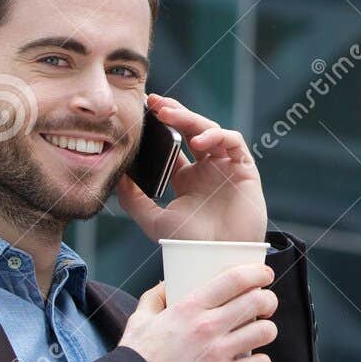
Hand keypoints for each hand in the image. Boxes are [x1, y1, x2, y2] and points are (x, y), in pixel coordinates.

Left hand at [115, 94, 267, 243]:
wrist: (218, 259)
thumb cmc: (190, 245)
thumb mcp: (154, 220)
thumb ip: (133, 199)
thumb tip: (116, 175)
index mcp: (187, 179)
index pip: (174, 144)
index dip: (161, 126)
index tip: (142, 112)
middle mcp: (207, 170)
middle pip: (191, 130)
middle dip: (174, 112)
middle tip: (153, 102)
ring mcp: (227, 168)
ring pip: (211, 130)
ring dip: (191, 119)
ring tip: (169, 115)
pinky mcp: (245, 169)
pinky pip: (233, 142)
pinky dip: (217, 135)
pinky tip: (200, 140)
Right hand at [117, 265, 278, 361]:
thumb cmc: (138, 357)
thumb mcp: (139, 320)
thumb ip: (154, 298)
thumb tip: (166, 284)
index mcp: (189, 307)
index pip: (235, 279)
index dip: (257, 273)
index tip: (264, 275)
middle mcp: (207, 326)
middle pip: (258, 301)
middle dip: (269, 300)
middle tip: (266, 305)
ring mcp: (218, 353)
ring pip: (265, 331)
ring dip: (267, 330)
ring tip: (258, 332)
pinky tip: (252, 361)